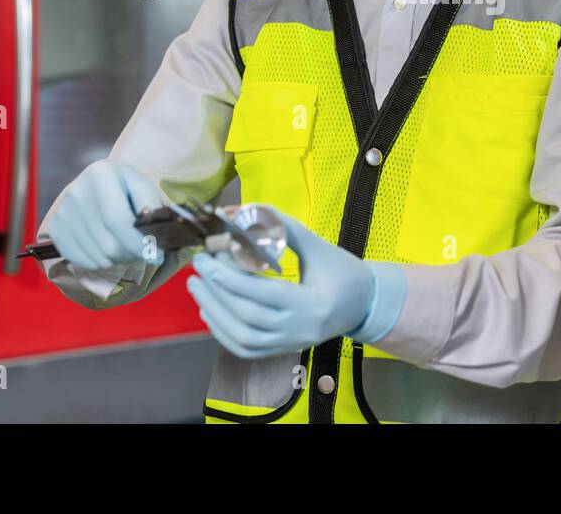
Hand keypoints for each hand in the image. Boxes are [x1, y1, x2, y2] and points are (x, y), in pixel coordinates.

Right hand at [43, 159, 167, 270]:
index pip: (118, 218)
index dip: (139, 242)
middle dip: (133, 255)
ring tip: (126, 245)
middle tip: (144, 252)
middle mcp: (76, 191)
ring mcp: (63, 212)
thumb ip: (154, 209)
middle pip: (108, 244)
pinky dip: (103, 262)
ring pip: (99, 257)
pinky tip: (108, 246)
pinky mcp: (55, 230)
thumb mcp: (144, 188)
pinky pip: (85, 262)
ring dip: (119, 259)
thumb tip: (157, 242)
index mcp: (101, 174)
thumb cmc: (127, 188)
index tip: (157, 256)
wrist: (97, 185)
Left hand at [186, 210, 405, 358]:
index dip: (231, 277)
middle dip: (216, 292)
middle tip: (198, 267)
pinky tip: (210, 311)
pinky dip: (222, 332)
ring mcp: (290, 344)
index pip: (263, 294)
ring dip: (214, 313)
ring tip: (197, 287)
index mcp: (313, 304)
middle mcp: (300, 331)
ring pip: (242, 338)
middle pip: (247, 317)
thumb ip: (284, 229)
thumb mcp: (319, 246)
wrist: (364, 304)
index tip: (209, 257)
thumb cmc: (344, 272)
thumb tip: (247, 210)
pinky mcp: (282, 350)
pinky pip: (246, 348)